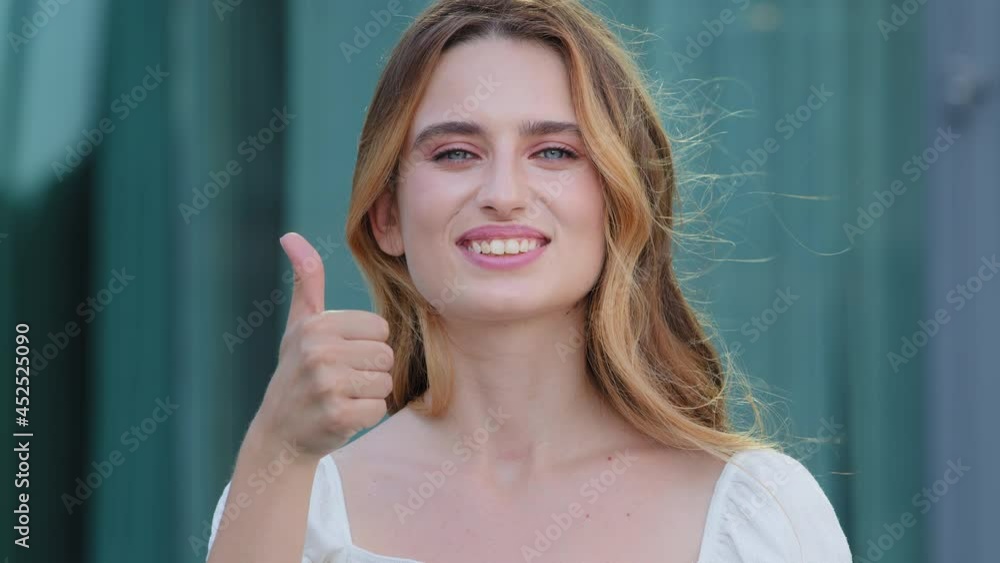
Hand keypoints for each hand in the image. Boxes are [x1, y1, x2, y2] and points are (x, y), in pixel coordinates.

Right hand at [247, 232, 393, 459]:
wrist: (279, 433)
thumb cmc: (297, 371)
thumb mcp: (300, 325)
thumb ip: (306, 281)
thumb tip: (290, 236)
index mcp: (316, 325)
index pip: (380, 329)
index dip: (366, 345)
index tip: (340, 357)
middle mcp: (319, 352)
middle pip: (385, 356)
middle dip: (369, 371)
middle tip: (339, 381)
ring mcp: (327, 385)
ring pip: (385, 383)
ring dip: (368, 395)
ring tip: (340, 397)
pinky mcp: (337, 416)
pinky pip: (378, 410)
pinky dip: (365, 417)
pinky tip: (340, 416)